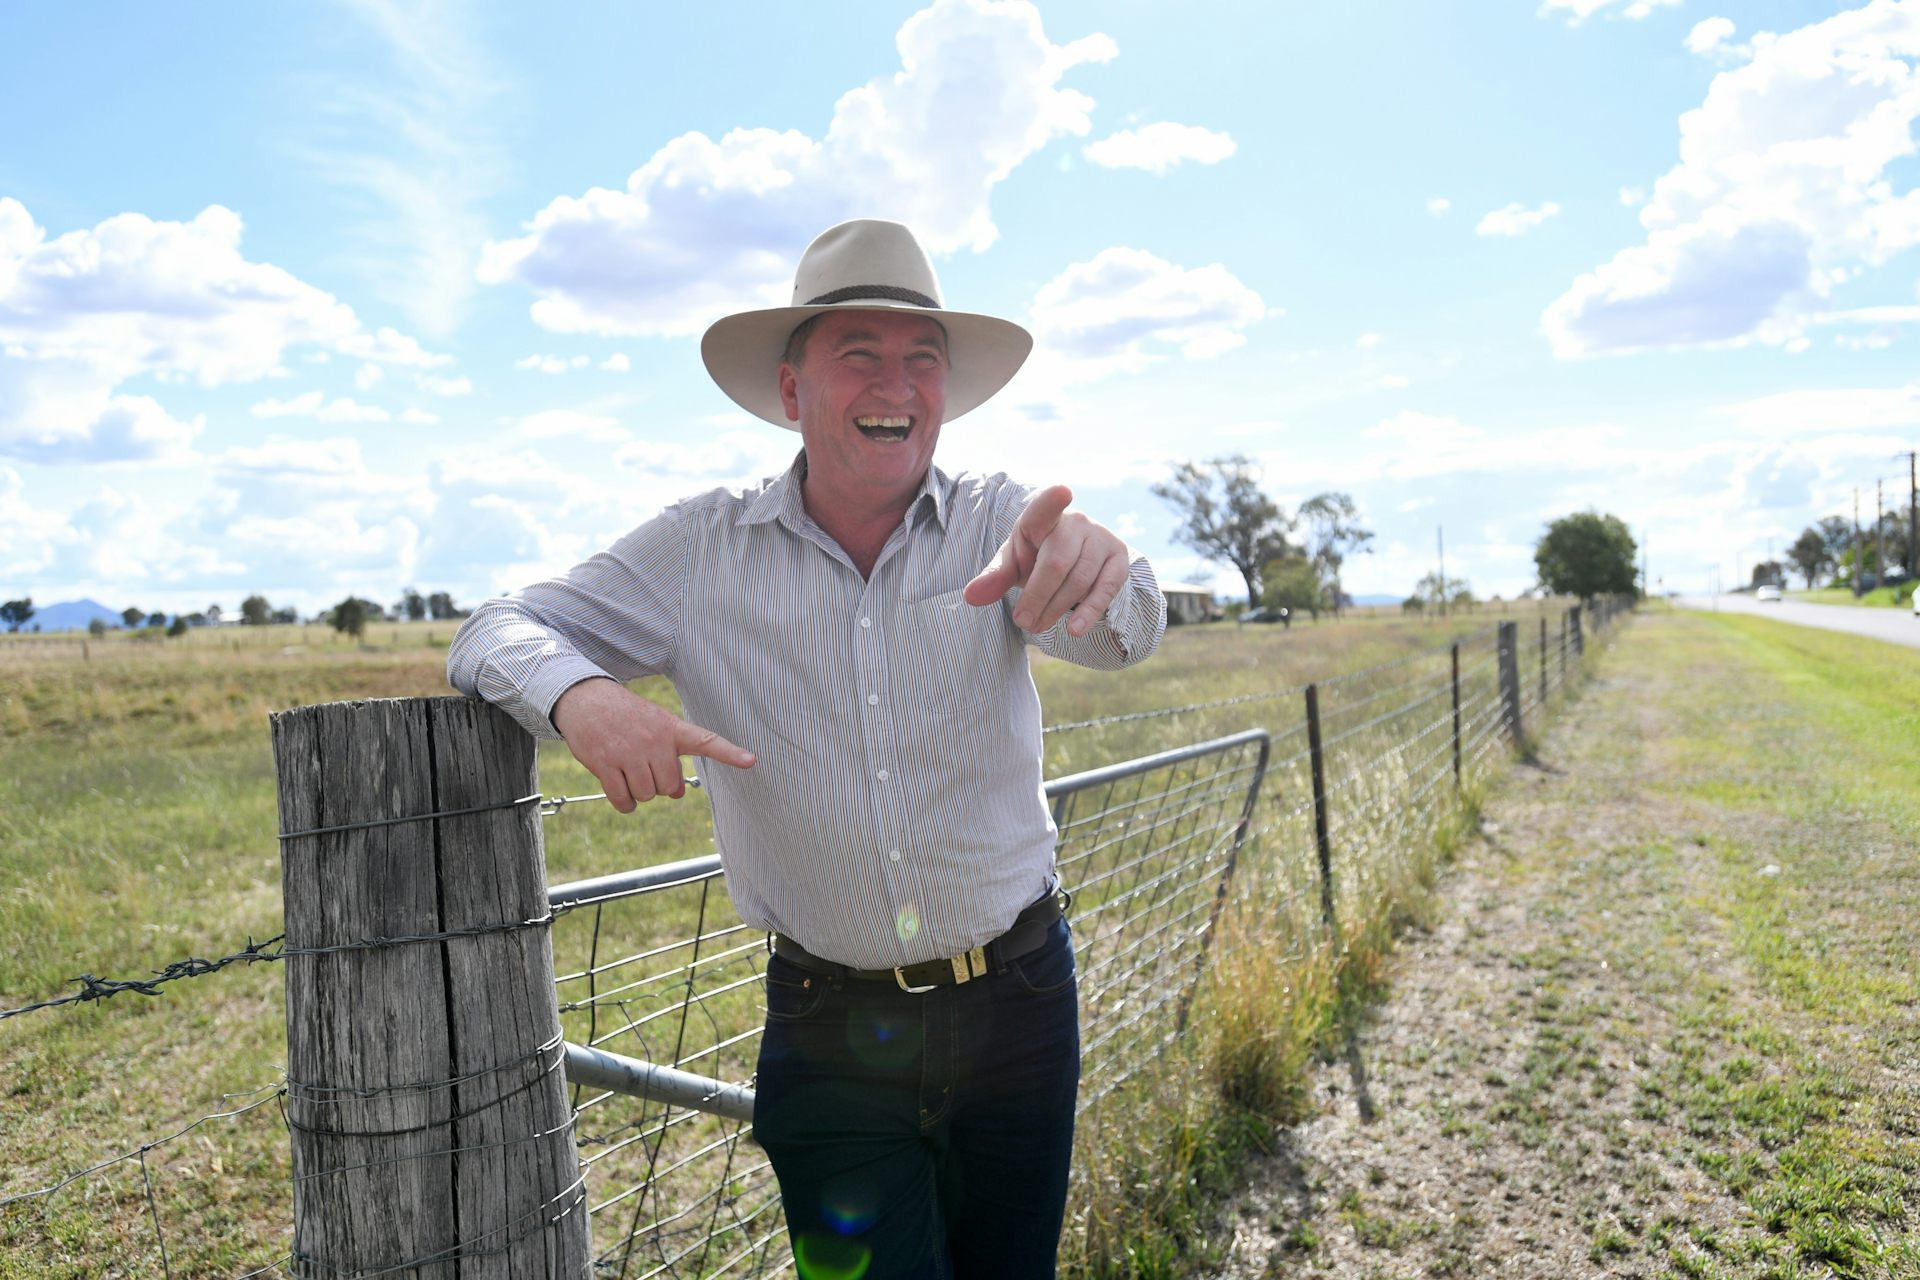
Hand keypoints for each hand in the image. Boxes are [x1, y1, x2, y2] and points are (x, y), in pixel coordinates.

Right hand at [552, 678, 754, 811]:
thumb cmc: (626, 718)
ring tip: (627, 770)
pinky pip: (623, 800)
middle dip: (659, 785)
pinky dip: (624, 803)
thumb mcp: (655, 726)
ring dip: (639, 792)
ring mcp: (628, 753)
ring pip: (647, 795)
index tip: (751, 760)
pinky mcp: (605, 765)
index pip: (705, 741)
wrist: (585, 700)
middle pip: (669, 787)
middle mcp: (653, 741)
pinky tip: (619, 789)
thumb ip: (671, 756)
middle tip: (645, 768)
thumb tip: (677, 793)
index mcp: (671, 729)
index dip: (729, 753)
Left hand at [963, 484, 1130, 636]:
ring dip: (1056, 608)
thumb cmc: (1038, 557)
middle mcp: (1076, 522)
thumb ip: (994, 578)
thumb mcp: (1013, 564)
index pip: (1045, 508)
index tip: (1063, 492)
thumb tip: (970, 597)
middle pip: (1057, 563)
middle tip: (1024, 621)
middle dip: (1037, 596)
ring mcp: (1101, 539)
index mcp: (1042, 517)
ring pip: (1079, 580)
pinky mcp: (1119, 560)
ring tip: (1038, 626)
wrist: (1078, 557)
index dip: (1053, 499)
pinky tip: (1075, 629)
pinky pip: (1105, 589)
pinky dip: (1089, 612)